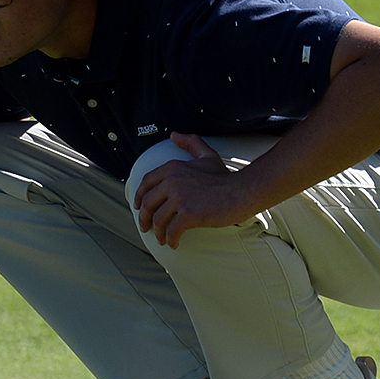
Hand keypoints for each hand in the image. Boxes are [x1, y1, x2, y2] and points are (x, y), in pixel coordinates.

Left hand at [132, 133, 258, 247]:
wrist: (242, 191)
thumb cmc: (225, 177)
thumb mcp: (206, 155)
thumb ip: (191, 143)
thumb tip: (174, 135)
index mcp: (172, 168)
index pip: (146, 183)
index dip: (139, 197)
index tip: (138, 207)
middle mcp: (172, 181)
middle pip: (148, 203)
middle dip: (144, 218)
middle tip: (146, 228)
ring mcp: (179, 198)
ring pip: (158, 220)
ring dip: (158, 232)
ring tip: (162, 239)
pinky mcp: (188, 215)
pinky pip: (172, 231)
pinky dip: (171, 240)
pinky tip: (174, 243)